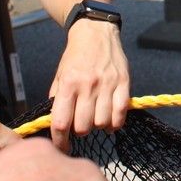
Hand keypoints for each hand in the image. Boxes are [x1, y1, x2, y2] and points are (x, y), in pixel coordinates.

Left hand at [48, 19, 129, 151]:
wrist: (96, 33)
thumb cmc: (74, 57)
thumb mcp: (59, 75)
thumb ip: (57, 99)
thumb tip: (56, 124)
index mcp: (68, 84)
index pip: (61, 123)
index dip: (60, 141)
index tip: (62, 148)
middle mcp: (87, 86)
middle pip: (82, 127)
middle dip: (79, 132)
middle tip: (80, 126)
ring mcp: (107, 84)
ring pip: (102, 122)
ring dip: (97, 126)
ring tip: (95, 120)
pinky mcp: (124, 83)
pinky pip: (121, 113)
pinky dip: (115, 123)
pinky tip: (110, 122)